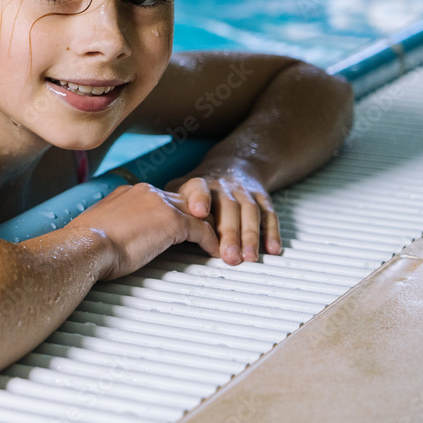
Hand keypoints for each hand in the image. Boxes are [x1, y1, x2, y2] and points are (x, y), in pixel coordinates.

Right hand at [72, 182, 220, 281]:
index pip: (159, 199)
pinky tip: (214, 252)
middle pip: (182, 200)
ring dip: (208, 228)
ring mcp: (160, 204)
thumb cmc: (85, 246)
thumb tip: (112, 239)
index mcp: (128, 194)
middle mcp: (145, 192)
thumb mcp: (99, 229)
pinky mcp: (172, 221)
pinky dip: (211, 241)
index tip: (176, 230)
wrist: (85, 246)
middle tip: (206, 235)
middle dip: (196, 216)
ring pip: (196, 211)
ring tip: (217, 244)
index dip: (171, 214)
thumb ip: (113, 227)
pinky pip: (201, 229)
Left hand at [165, 167, 281, 265]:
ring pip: (250, 212)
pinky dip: (271, 232)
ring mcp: (244, 192)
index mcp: (200, 183)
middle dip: (229, 233)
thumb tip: (151, 226)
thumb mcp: (180, 189)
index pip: (199, 188)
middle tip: (228, 257)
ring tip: (248, 258)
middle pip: (228, 208)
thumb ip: (169, 205)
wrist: (233, 164)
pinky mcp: (262, 198)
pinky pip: (269, 215)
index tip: (199, 213)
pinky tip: (271, 249)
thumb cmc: (200, 189)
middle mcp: (224, 186)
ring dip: (250, 236)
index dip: (200, 199)